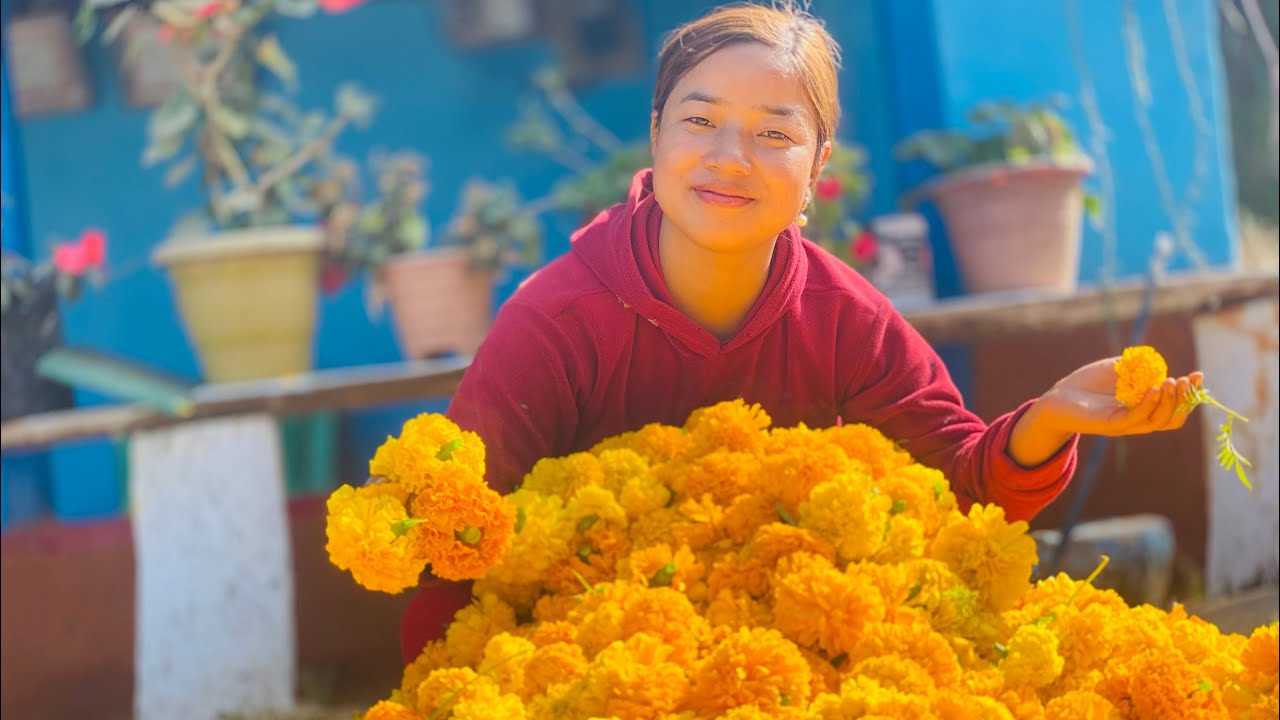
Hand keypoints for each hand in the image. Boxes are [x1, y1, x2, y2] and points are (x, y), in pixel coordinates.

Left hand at [1007, 357, 1202, 465]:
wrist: (1055, 399)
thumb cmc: (1086, 384)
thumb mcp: (1116, 370)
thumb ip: (1137, 367)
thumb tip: (1158, 363)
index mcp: (1143, 408)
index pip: (1174, 407)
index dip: (1189, 394)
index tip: (1199, 374)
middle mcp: (1137, 420)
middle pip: (1171, 417)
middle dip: (1184, 398)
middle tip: (1187, 379)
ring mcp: (1124, 424)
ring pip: (1157, 420)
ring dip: (1169, 402)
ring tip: (1173, 382)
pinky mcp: (1109, 424)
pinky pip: (1134, 418)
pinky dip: (1147, 404)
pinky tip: (1153, 388)